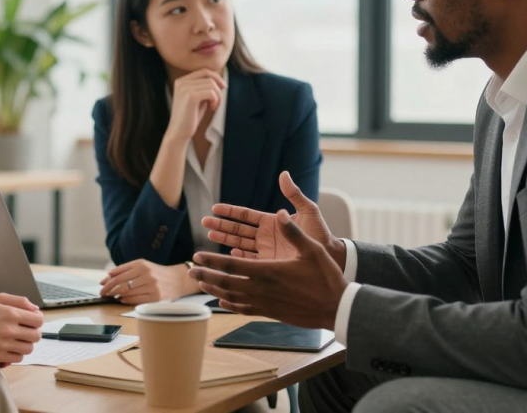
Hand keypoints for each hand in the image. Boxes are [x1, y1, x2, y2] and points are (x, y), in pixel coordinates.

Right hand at [0, 293, 43, 366]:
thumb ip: (19, 301)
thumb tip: (36, 310)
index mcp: (11, 313)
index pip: (38, 320)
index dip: (37, 321)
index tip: (32, 321)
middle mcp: (9, 329)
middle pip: (36, 336)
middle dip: (33, 333)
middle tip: (25, 331)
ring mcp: (3, 344)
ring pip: (28, 349)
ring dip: (26, 344)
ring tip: (17, 339)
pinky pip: (17, 358)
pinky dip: (16, 354)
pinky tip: (9, 347)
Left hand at [99, 258, 197, 304]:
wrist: (178, 280)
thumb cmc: (156, 272)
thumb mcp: (142, 265)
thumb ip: (125, 268)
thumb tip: (108, 275)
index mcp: (142, 265)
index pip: (119, 274)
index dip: (107, 281)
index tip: (101, 285)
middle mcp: (147, 275)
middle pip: (121, 284)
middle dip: (109, 289)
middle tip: (103, 293)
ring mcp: (152, 287)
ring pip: (128, 293)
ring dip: (117, 295)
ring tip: (113, 295)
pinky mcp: (156, 298)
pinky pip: (136, 300)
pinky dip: (126, 300)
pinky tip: (122, 299)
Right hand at [165, 69, 226, 141]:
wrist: (179, 133)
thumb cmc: (190, 117)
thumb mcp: (197, 99)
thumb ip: (204, 88)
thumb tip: (219, 80)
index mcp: (181, 81)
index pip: (203, 71)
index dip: (216, 77)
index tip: (223, 87)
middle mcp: (181, 82)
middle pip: (208, 75)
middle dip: (218, 86)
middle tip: (219, 99)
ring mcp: (185, 88)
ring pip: (211, 84)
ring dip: (218, 96)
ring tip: (213, 106)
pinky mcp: (191, 97)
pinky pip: (211, 92)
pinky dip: (215, 100)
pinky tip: (211, 108)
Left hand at [189, 211, 347, 328]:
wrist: (336, 308)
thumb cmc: (325, 277)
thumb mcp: (312, 249)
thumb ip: (292, 231)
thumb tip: (279, 213)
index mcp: (268, 271)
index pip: (231, 265)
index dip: (212, 261)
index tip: (198, 256)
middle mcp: (262, 288)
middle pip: (225, 282)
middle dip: (206, 275)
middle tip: (190, 271)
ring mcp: (265, 303)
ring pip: (232, 297)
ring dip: (214, 289)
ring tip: (200, 283)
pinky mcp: (271, 312)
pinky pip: (244, 309)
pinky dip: (230, 304)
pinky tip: (223, 301)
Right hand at [202, 171, 345, 267]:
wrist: (331, 257)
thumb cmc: (321, 234)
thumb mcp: (308, 211)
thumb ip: (295, 194)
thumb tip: (284, 174)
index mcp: (272, 221)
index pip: (246, 215)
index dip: (230, 212)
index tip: (215, 209)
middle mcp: (266, 236)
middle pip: (238, 230)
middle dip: (221, 226)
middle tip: (204, 223)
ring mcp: (266, 251)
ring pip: (240, 244)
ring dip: (225, 241)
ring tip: (209, 237)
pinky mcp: (270, 265)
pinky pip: (250, 261)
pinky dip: (239, 258)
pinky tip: (229, 255)